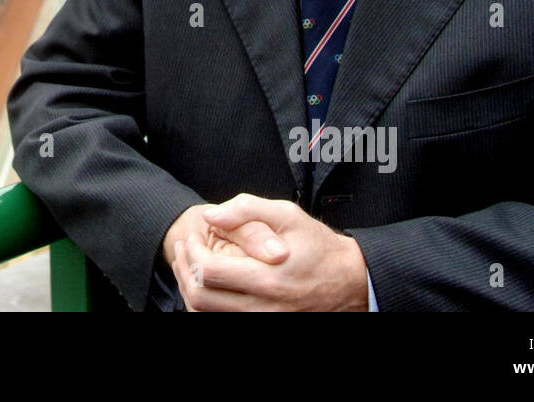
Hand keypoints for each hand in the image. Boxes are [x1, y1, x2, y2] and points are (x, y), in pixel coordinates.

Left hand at [172, 194, 368, 310]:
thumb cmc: (318, 246)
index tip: (194, 236)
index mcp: (268, 278)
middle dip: (184, 270)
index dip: (192, 252)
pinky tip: (208, 284)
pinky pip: (222, 321)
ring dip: (190, 288)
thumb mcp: (287, 216)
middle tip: (185, 249)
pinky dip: (206, 305)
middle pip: (200, 299)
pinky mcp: (266, 325)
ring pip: (206, 314)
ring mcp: (264, 320)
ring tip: (190, 264)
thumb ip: (246, 210)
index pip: (209, 272)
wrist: (349, 282)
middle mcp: (264, 307)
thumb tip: (210, 216)